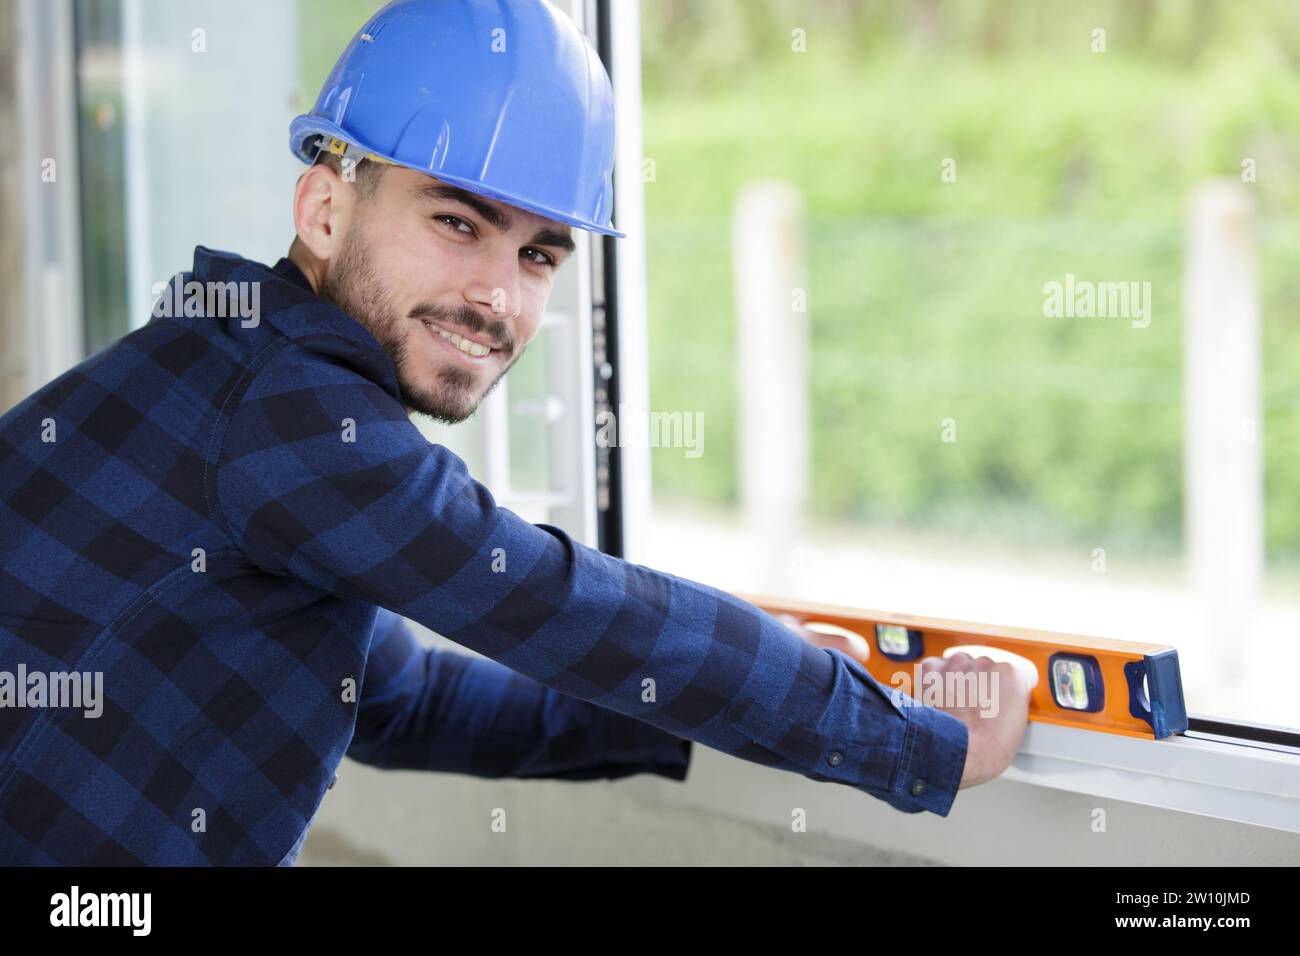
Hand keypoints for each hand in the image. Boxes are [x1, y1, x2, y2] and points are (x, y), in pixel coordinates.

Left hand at [918, 652, 1030, 788]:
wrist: (958, 753)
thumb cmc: (988, 747)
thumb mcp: (1019, 720)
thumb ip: (1012, 696)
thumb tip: (1004, 694)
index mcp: (1011, 674)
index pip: (1009, 671)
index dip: (1002, 688)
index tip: (997, 699)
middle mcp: (985, 662)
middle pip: (983, 667)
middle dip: (979, 683)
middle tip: (976, 708)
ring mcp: (957, 663)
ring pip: (959, 666)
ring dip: (958, 680)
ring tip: (957, 707)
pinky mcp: (932, 668)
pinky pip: (935, 668)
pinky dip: (936, 681)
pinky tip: (940, 701)